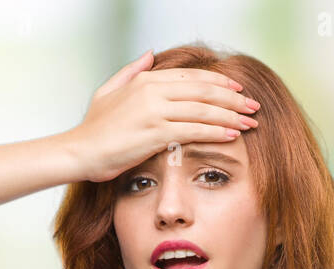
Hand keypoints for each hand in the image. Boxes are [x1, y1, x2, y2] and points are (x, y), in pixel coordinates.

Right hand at [63, 50, 260, 183]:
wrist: (80, 151)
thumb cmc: (94, 127)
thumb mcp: (110, 90)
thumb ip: (132, 70)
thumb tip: (151, 53)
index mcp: (146, 79)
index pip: (193, 77)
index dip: (219, 82)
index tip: (238, 90)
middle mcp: (153, 90)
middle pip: (204, 91)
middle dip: (233, 99)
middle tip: (253, 107)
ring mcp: (154, 111)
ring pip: (203, 110)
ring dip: (231, 116)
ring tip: (250, 123)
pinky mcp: (155, 133)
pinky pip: (193, 130)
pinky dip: (215, 131)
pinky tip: (231, 135)